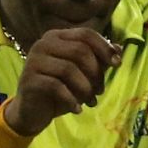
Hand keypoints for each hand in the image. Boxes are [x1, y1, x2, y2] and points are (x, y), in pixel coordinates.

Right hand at [4, 27, 121, 136]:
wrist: (33, 112)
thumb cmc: (59, 91)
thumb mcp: (82, 75)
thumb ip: (98, 61)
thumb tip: (119, 48)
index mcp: (57, 37)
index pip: (86, 34)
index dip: (104, 48)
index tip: (117, 64)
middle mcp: (44, 43)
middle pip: (79, 51)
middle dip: (95, 73)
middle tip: (100, 91)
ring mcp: (34, 60)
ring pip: (68, 69)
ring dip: (85, 88)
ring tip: (91, 102)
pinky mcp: (29, 79)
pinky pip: (56, 86)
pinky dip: (71, 100)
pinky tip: (78, 110)